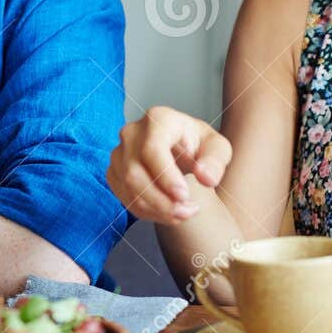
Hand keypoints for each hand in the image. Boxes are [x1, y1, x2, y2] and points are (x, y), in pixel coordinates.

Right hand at [107, 105, 231, 223]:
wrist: (182, 151)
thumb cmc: (199, 146)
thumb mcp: (217, 149)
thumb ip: (215, 161)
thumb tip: (206, 177)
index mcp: (158, 119)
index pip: (152, 149)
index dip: (166, 176)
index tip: (184, 196)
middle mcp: (132, 132)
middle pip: (135, 173)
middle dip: (161, 200)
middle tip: (188, 211)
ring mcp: (119, 153)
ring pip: (128, 188)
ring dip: (156, 208)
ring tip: (183, 213)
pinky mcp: (114, 172)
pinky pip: (125, 197)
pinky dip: (147, 211)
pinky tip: (167, 211)